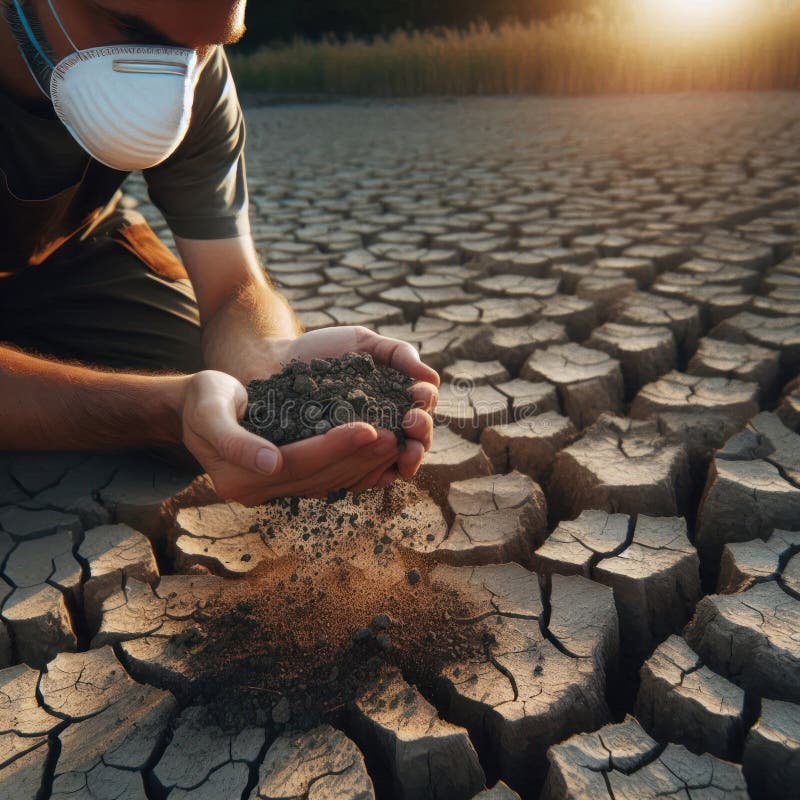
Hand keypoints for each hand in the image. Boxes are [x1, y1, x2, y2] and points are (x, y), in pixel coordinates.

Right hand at [181, 370, 413, 505]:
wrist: (195, 409)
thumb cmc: (203, 400)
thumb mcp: (210, 411)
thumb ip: (236, 440)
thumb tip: (271, 463)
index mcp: (240, 479)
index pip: (299, 462)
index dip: (336, 446)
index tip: (369, 428)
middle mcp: (259, 492)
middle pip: (320, 475)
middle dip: (360, 456)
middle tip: (396, 436)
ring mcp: (274, 491)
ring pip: (329, 481)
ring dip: (364, 464)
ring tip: (396, 442)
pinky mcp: (288, 482)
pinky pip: (328, 480)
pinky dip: (356, 468)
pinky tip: (380, 454)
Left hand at [247, 326, 439, 482]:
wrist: (276, 362)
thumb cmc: (323, 350)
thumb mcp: (364, 343)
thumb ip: (399, 354)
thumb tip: (432, 379)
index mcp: (395, 401)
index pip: (422, 411)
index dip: (425, 406)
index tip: (418, 396)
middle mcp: (385, 428)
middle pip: (416, 441)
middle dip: (422, 433)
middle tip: (412, 421)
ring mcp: (363, 449)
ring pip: (396, 463)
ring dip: (407, 459)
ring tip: (404, 449)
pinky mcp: (339, 464)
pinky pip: (364, 480)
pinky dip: (377, 478)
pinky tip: (381, 472)